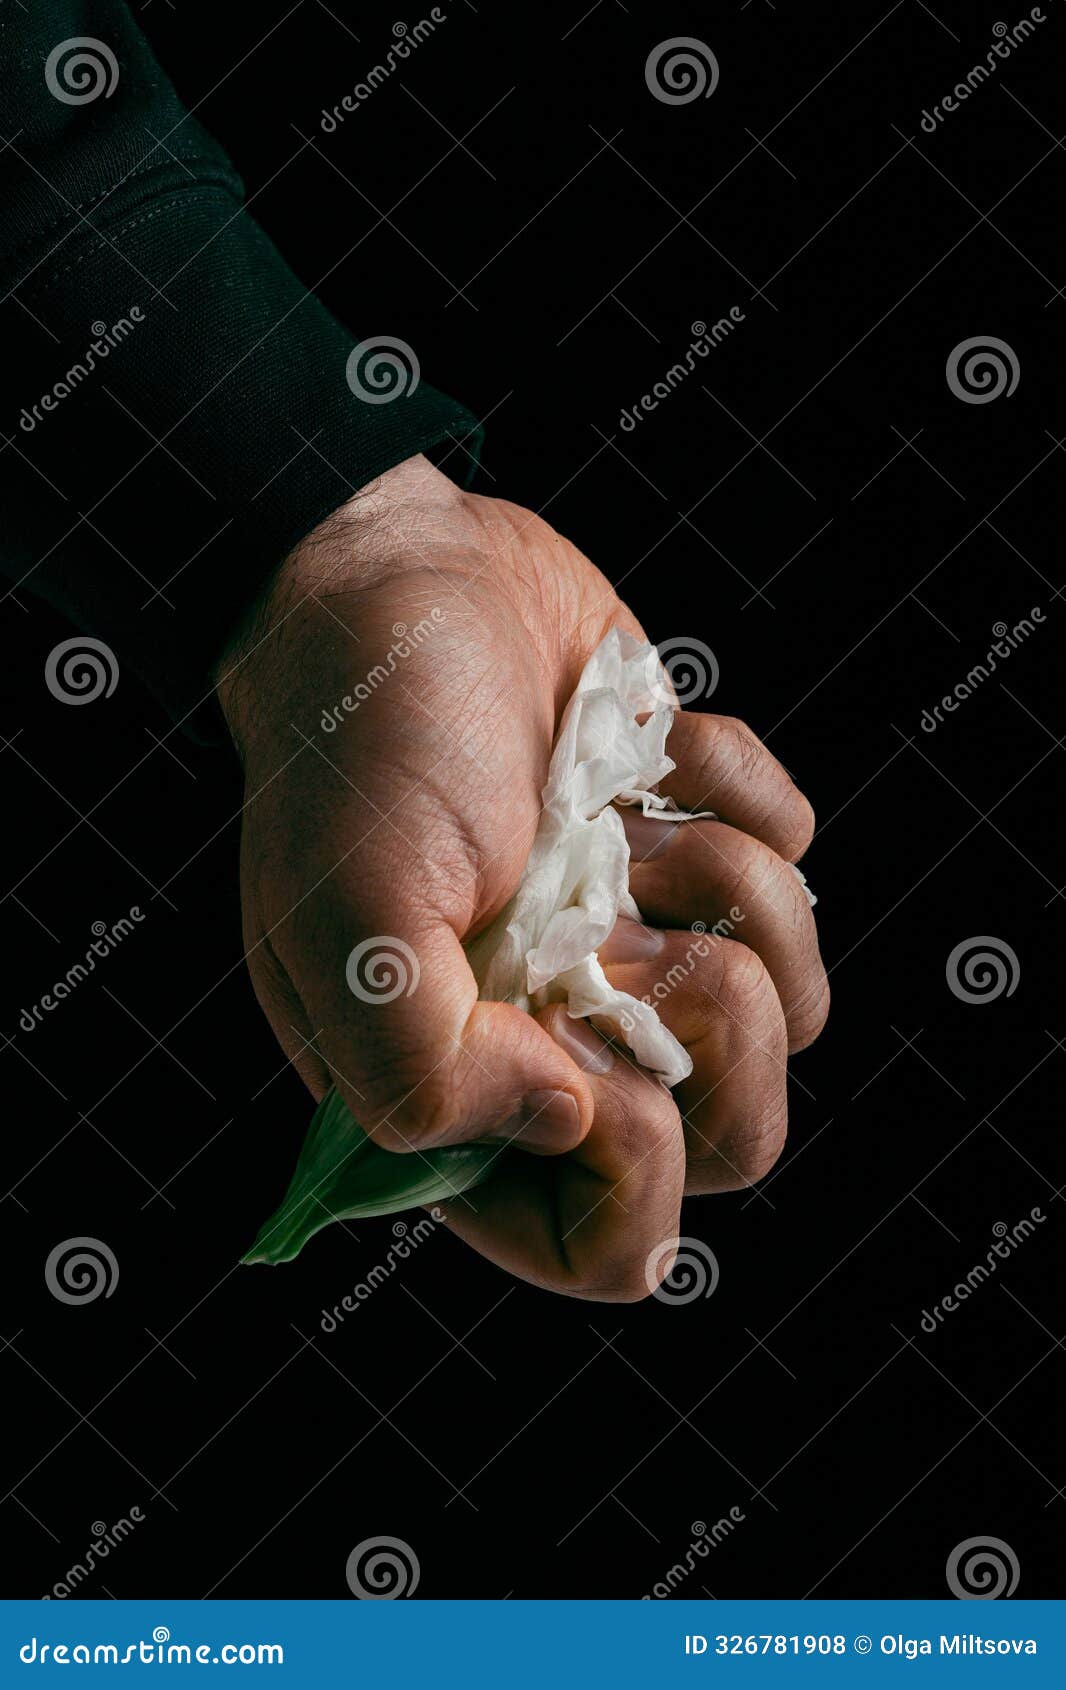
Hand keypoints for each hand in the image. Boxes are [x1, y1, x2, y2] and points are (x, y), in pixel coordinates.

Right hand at [217, 454, 827, 1299]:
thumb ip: (430, 1079)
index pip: (603, 1245)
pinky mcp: (687, 836)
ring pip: (790, 999)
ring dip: (729, 891)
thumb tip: (572, 1119)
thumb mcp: (354, 925)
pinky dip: (735, 791)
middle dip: (718, 1027)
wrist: (398, 574)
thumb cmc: (358, 748)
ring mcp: (635, 936)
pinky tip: (646, 751)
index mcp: (464, 1089)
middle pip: (737, 1134)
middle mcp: (560, 1033)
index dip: (637, 1178)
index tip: (601, 1062)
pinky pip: (792, 858)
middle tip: (637, 933)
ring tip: (627, 823)